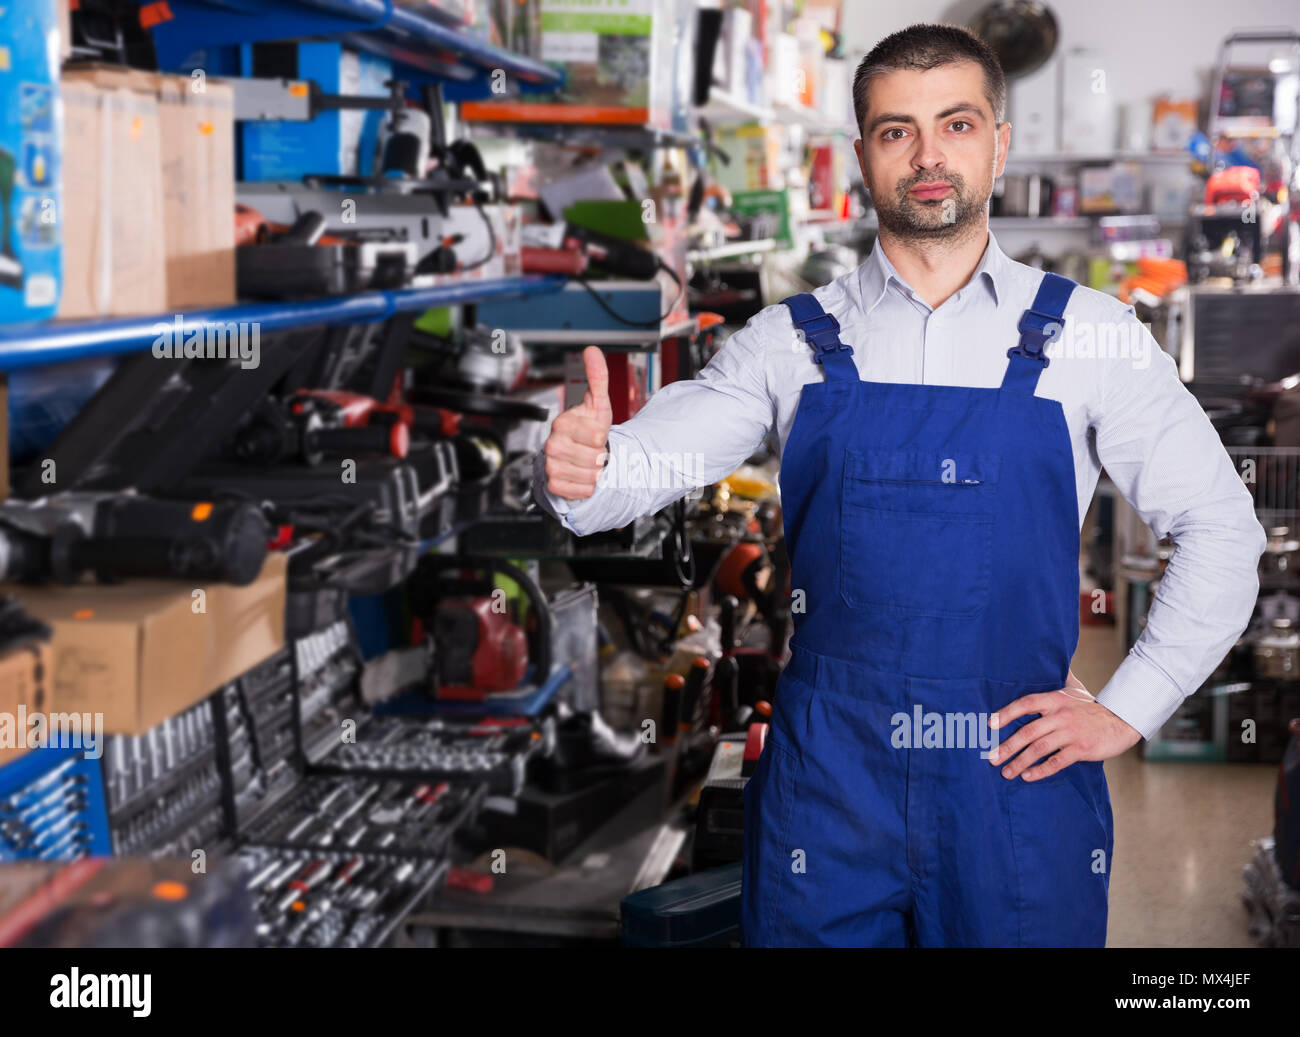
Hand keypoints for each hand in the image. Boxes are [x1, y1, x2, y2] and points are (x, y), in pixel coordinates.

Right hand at [544, 346, 612, 500]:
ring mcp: (551, 464)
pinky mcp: (553, 484)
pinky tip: (582, 475)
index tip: (596, 435)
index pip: (596, 436)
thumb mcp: (597, 404)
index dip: (603, 438)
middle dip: (600, 456)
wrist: (578, 454)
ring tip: (588, 462)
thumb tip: (592, 351)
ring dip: (595, 472)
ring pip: (589, 475)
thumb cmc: (589, 429)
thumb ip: (597, 377)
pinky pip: (582, 490)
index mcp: (563, 423)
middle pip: (594, 458)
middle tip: (593, 450)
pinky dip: (588, 486)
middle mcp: (552, 444)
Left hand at [986, 669, 1141, 779]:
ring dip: (1020, 762)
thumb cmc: (1092, 706)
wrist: (1122, 721)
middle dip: (1008, 746)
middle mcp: (1061, 715)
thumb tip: (1050, 657)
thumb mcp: (1074, 689)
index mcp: (1056, 699)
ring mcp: (1072, 733)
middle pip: (1029, 731)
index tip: (990, 724)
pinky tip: (1028, 776)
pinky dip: (1041, 770)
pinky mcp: (1082, 749)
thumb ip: (1059, 677)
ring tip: (1006, 772)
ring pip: (1040, 749)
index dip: (1007, 712)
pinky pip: (1057, 762)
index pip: (1026, 703)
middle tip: (991, 758)